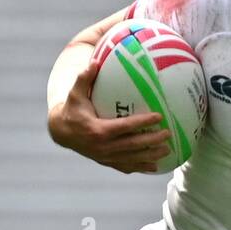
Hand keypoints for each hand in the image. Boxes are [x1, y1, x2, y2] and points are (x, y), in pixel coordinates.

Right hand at [49, 62, 171, 172]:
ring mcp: (105, 157)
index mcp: (98, 130)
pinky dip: (141, 167)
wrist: (62, 133)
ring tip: (168, 149)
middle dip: (152, 140)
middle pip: (133, 145)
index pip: (124, 127)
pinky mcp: (106, 163)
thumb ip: (84, 78)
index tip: (158, 117)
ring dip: (151, 155)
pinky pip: (126, 167)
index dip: (142, 122)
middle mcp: (103, 147)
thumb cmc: (72, 109)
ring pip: (132, 159)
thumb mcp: (75, 93)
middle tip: (168, 133)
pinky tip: (155, 167)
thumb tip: (95, 62)